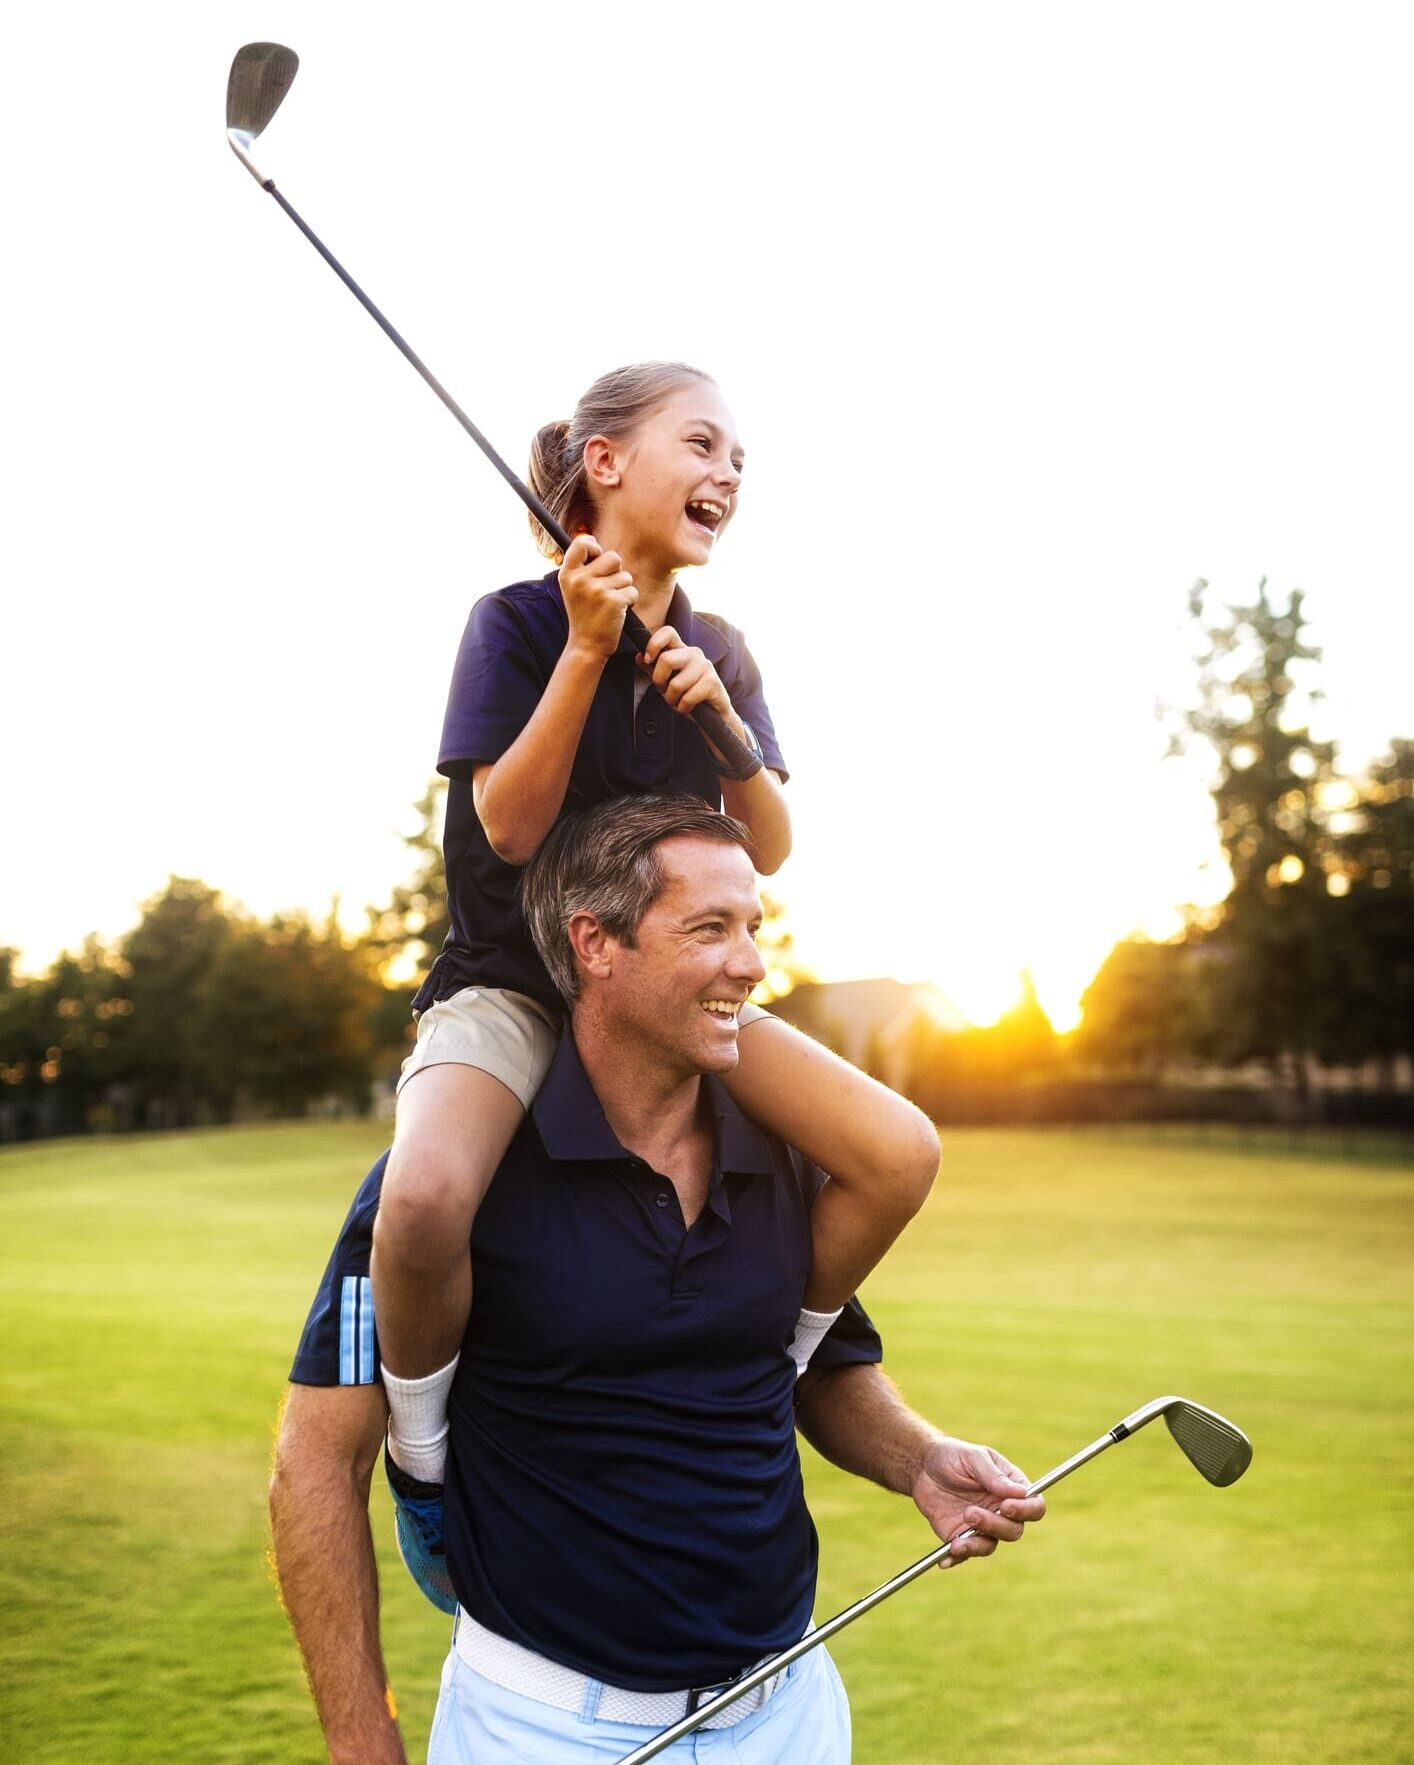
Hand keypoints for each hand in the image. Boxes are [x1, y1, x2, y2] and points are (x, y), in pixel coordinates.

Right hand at [559, 534, 637, 659]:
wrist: (586, 646)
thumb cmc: (584, 615)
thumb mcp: (573, 588)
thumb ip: (581, 565)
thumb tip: (591, 539)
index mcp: (567, 574)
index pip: (581, 543)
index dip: (594, 546)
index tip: (596, 557)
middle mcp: (580, 580)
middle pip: (612, 557)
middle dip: (615, 571)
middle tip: (606, 589)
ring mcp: (597, 590)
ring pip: (625, 575)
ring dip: (623, 588)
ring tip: (610, 603)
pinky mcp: (613, 601)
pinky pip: (632, 590)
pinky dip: (629, 601)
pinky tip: (617, 611)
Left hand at [639, 625, 732, 719]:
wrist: (714, 713)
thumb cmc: (688, 694)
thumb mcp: (666, 682)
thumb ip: (653, 669)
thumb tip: (639, 656)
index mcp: (681, 650)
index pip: (668, 632)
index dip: (654, 644)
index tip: (648, 660)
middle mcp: (694, 654)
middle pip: (667, 659)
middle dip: (659, 681)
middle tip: (665, 691)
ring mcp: (705, 666)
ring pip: (676, 684)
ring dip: (672, 699)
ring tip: (679, 701)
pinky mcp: (713, 682)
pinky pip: (688, 698)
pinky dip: (683, 708)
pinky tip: (688, 707)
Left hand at [911, 1436, 1044, 1566]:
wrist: (923, 1467)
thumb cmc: (953, 1456)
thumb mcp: (972, 1457)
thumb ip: (993, 1475)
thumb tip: (1020, 1492)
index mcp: (1011, 1488)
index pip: (1034, 1505)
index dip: (1025, 1510)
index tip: (1005, 1507)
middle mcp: (1001, 1511)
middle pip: (1014, 1530)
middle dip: (994, 1525)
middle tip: (969, 1513)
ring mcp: (983, 1526)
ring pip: (991, 1544)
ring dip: (975, 1544)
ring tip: (956, 1539)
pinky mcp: (963, 1537)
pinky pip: (965, 1554)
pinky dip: (957, 1557)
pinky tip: (946, 1557)